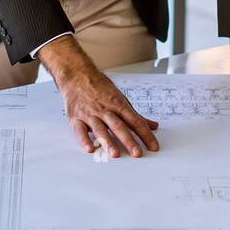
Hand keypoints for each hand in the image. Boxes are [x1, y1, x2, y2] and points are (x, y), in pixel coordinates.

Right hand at [39, 35, 159, 157]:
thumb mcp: (120, 97)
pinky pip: (80, 130)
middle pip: (119, 126)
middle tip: (137, 153)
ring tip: (115, 154)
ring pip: (100, 129)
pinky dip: (84, 140)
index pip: (135, 121)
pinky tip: (90, 149)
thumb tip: (152, 126)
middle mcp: (105, 109)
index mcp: (118, 104)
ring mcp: (90, 114)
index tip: (153, 146)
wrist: (77, 75)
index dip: (145, 134)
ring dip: (108, 142)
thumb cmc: (99, 86)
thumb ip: (135, 115)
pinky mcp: (76, 118)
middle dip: (129, 140)